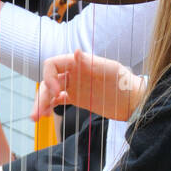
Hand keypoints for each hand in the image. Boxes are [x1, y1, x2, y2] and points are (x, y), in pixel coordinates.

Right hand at [31, 50, 146, 122]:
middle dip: (41, 96)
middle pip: (47, 81)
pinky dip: (48, 107)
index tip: (57, 94)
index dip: (49, 78)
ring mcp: (73, 86)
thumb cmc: (124, 82)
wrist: (134, 100)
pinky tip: (45, 116)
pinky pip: (56, 101)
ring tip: (36, 118)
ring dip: (40, 103)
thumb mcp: (111, 71)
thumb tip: (76, 52)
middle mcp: (72, 73)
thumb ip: (92, 63)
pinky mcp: (76, 98)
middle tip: (39, 114)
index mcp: (77, 63)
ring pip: (49, 92)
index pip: (52, 65)